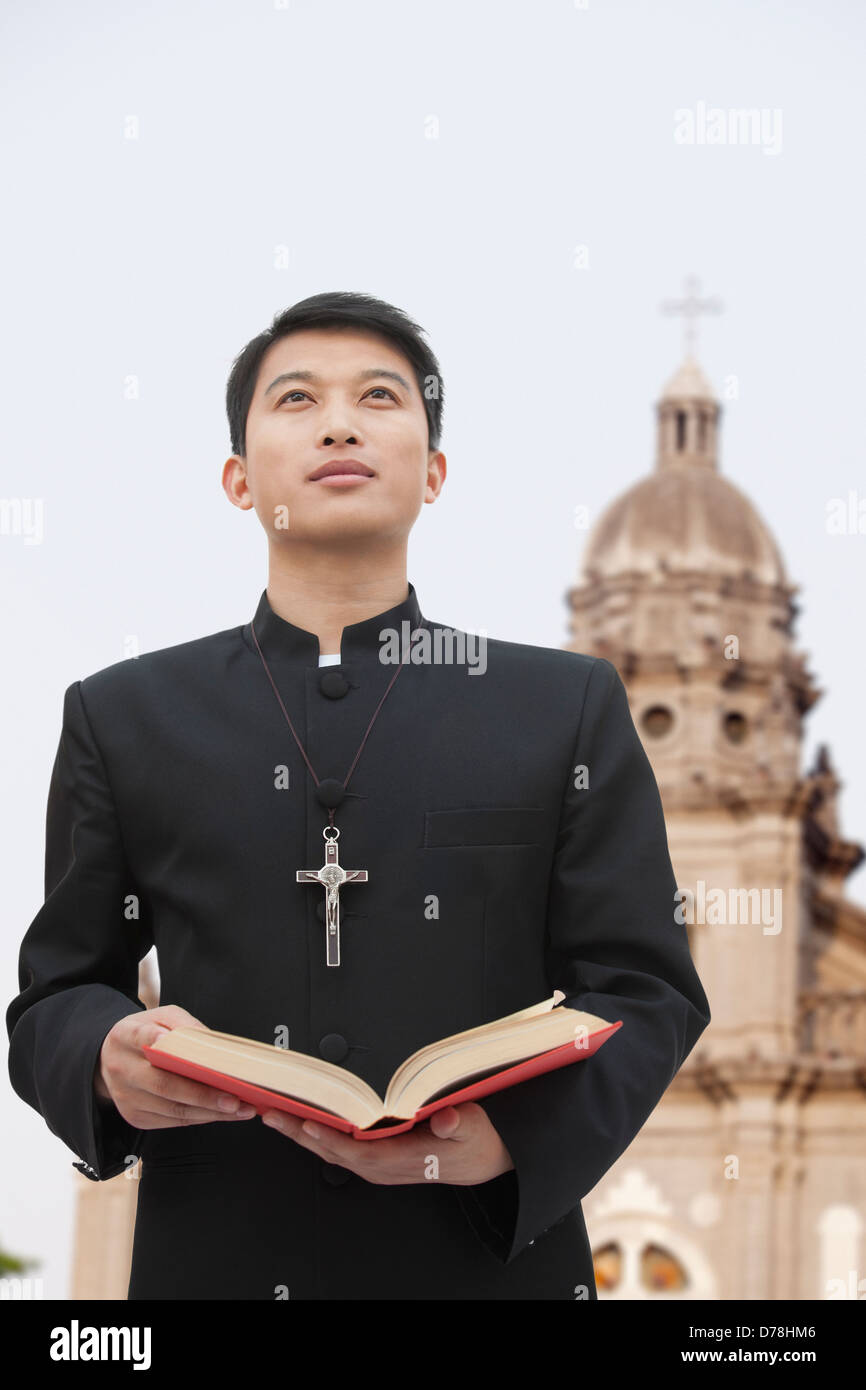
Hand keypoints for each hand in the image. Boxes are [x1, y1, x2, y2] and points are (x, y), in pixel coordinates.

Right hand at [97, 1005, 257, 1129]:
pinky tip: (223, 1113)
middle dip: (203, 1095)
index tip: (170, 1041)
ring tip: (240, 1109)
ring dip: (210, 1112)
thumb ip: (184, 1024)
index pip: (140, 1037)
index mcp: (125, 1037)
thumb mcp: (160, 1016)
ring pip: (173, 1109)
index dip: (155, 1039)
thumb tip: (213, 1044)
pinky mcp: (136, 1117)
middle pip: (164, 1084)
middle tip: (234, 1099)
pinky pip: (173, 1121)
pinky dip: (201, 1117)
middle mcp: (122, 1069)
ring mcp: (127, 1097)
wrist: (114, 1059)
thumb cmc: (145, 1034)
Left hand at [259, 1101, 514, 1185]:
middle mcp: (381, 1166)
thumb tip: (444, 1121)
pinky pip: (338, 1148)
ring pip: (330, 1150)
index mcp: (400, 1159)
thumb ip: (458, 1124)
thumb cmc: (472, 1144)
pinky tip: (301, 1123)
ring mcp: (376, 1165)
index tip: (307, 1124)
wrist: (479, 1162)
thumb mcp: (473, 1129)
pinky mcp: (375, 1158)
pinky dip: (316, 1135)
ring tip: (274, 1115)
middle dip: (299, 1134)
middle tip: (271, 1113)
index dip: (331, 1139)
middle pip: (333, 1152)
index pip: (357, 1152)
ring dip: (301, 1134)